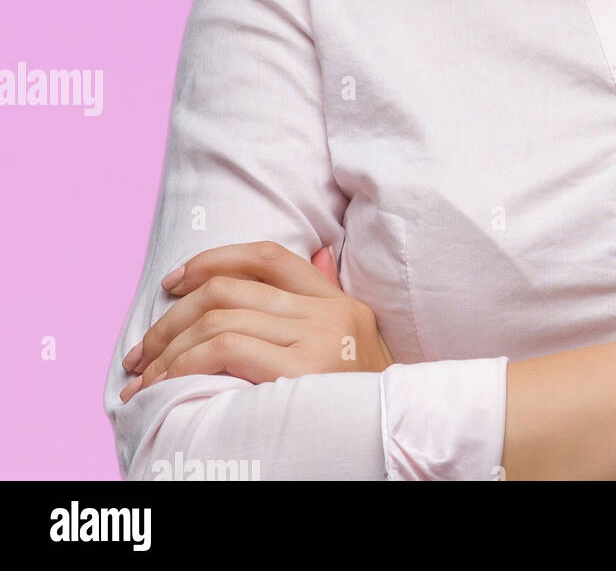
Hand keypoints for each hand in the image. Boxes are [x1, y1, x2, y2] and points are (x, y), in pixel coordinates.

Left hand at [119, 240, 394, 401]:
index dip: (214, 260)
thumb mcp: (355, 343)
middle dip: (172, 317)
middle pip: (231, 289)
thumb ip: (329, 299)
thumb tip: (319, 251)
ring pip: (220, 319)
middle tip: (142, 352)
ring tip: (144, 379)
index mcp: (339, 302)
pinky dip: (184, 365)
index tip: (173, 282)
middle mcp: (331, 313)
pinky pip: (227, 350)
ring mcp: (319, 340)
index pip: (269, 256)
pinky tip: (166, 386)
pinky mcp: (303, 372)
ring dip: (168, 350)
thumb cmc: (362, 403)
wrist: (395, 442)